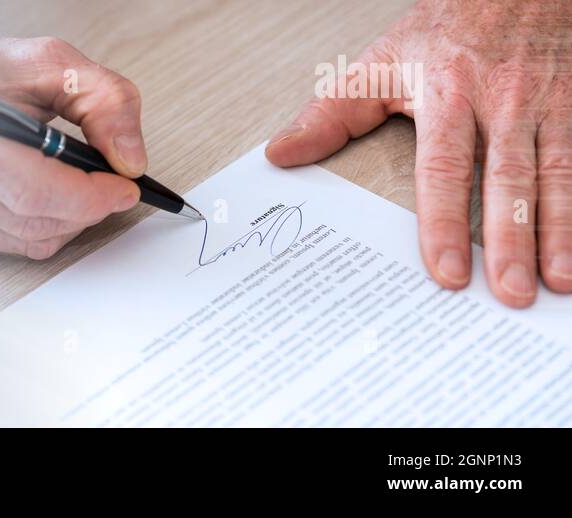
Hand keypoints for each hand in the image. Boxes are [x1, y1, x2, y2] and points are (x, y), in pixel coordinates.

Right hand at [0, 28, 145, 258]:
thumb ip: (102, 100)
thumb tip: (129, 159)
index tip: (124, 187)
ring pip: (18, 243)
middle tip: (105, 187)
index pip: (32, 190)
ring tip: (69, 187)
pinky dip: (26, 231)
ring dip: (59, 222)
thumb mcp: (48, 63)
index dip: (89, 197)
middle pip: (29, 223)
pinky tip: (27, 198)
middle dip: (83, 210)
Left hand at [265, 0, 571, 307]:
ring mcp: (547, 105)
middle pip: (506, 179)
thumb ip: (330, 114)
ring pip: (557, 175)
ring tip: (556, 283)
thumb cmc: (443, 28)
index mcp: (447, 94)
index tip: (445, 270)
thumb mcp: (378, 63)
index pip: (443, 167)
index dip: (443, 222)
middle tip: (507, 293)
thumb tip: (281, 155)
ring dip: (558, 232)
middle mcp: (502, 101)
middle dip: (510, 240)